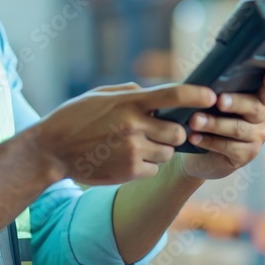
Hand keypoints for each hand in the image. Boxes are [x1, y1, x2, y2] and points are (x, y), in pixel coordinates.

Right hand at [34, 82, 216, 185]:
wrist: (52, 149)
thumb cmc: (76, 117)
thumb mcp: (101, 95)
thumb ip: (131, 93)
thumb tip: (156, 93)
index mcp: (129, 102)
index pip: (174, 94)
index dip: (198, 94)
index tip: (212, 96)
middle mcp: (134, 125)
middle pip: (178, 132)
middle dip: (175, 133)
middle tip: (161, 132)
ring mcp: (132, 150)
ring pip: (167, 153)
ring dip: (159, 150)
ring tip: (137, 145)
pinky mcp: (128, 171)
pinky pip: (153, 169)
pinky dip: (146, 166)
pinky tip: (127, 159)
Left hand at [176, 70, 264, 180]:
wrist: (196, 148)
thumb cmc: (205, 113)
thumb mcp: (210, 98)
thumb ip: (214, 87)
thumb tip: (205, 76)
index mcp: (257, 96)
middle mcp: (261, 116)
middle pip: (253, 107)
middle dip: (235, 103)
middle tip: (219, 101)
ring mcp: (256, 137)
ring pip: (238, 129)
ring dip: (214, 124)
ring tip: (194, 120)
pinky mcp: (247, 155)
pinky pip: (229, 147)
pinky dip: (209, 141)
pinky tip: (194, 137)